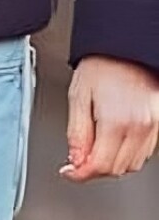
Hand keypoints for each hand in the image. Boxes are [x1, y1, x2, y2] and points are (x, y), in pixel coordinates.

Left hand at [62, 56, 158, 181]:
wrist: (128, 44)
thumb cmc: (104, 64)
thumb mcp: (78, 97)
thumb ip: (77, 134)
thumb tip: (75, 160)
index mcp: (118, 121)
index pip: (99, 167)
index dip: (79, 175)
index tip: (68, 172)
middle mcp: (141, 125)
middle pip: (116, 169)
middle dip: (94, 170)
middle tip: (79, 161)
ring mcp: (154, 123)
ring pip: (132, 164)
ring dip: (112, 163)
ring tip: (95, 150)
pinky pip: (145, 150)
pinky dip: (127, 153)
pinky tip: (113, 142)